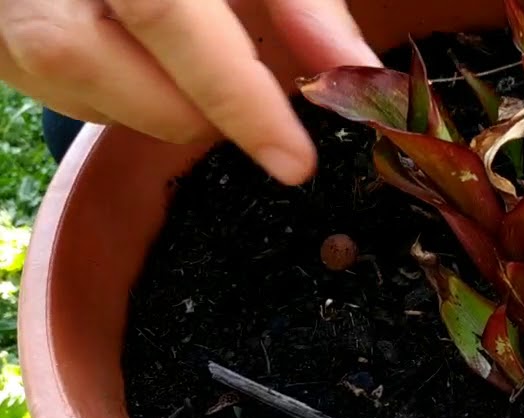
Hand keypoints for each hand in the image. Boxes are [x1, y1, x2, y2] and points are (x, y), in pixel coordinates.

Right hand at [0, 0, 379, 184]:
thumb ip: (303, 4)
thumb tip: (357, 74)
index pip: (168, 19)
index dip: (239, 99)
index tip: (296, 164)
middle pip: (124, 79)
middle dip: (206, 109)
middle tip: (250, 93)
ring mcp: (7, 17)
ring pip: (94, 103)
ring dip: (166, 103)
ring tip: (190, 55)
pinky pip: (71, 102)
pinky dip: (127, 96)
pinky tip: (145, 56)